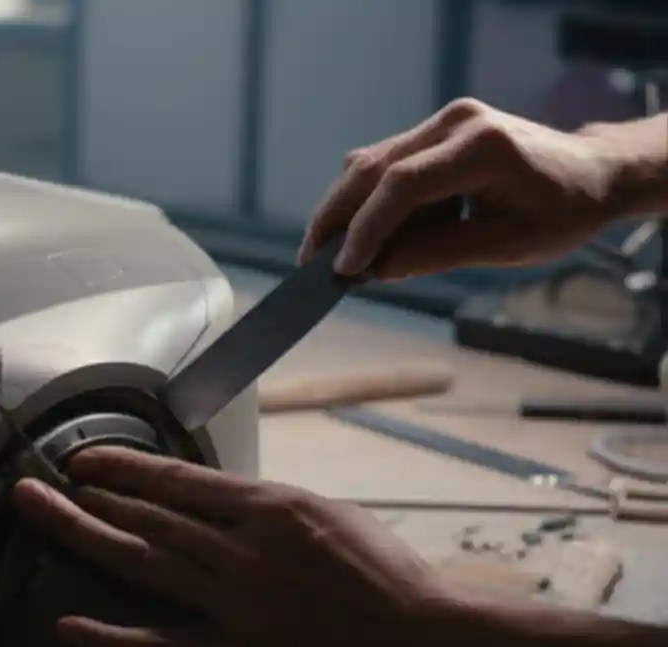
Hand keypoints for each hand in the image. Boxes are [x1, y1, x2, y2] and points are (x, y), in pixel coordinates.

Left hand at [11, 447, 457, 646]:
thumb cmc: (393, 581)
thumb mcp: (334, 517)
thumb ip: (272, 511)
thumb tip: (225, 504)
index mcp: (271, 506)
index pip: (178, 479)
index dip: (124, 467)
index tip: (86, 460)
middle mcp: (243, 548)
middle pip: (148, 515)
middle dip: (88, 494)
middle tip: (38, 482)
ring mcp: (234, 600)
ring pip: (143, 562)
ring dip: (85, 535)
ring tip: (42, 514)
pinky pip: (160, 642)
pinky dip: (111, 635)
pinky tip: (69, 625)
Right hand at [299, 98, 667, 279]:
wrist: (592, 172)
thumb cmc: (562, 212)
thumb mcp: (510, 246)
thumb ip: (441, 255)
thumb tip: (378, 269)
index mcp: (483, 146)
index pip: (403, 184)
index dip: (366, 228)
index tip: (343, 268)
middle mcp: (456, 122)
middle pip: (371, 166)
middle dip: (335, 216)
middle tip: (309, 262)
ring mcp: (442, 122)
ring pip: (368, 163)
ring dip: (344, 209)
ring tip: (330, 254)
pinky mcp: (434, 131)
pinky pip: (384, 164)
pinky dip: (366, 201)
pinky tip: (362, 236)